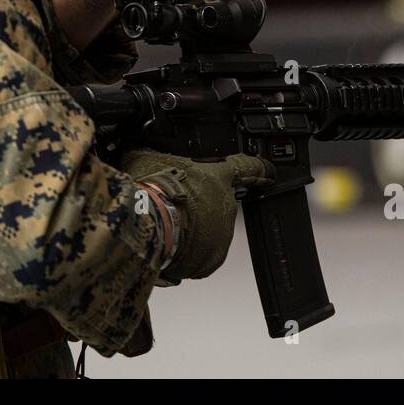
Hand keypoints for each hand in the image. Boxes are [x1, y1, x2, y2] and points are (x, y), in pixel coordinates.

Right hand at [120, 150, 273, 282]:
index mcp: (216, 177)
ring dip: (191, 229)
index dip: (259, 168)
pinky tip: (168, 244)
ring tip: (164, 226)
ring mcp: (221, 233)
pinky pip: (200, 256)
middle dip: (197, 205)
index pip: (248, 167)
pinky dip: (186, 253)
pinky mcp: (211, 259)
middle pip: (216, 203)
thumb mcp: (146, 156)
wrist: (149, 225)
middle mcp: (225, 205)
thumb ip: (149, 151)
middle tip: (171, 205)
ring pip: (207, 231)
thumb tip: (136, 146)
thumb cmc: (152, 189)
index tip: (267, 170)